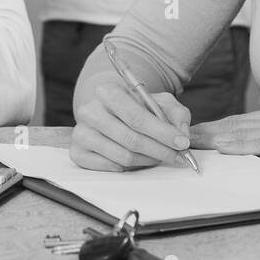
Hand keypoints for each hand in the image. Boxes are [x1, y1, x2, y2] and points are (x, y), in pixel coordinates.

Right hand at [70, 75, 192, 170]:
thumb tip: (181, 134)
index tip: (182, 143)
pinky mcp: (77, 152)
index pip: (136, 117)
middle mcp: (89, 111)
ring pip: (122, 157)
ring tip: (159, 157)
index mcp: (107, 91)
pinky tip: (138, 159)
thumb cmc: (137, 107)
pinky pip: (109, 167)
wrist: (109, 111)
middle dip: (160, 150)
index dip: (162, 132)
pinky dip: (128, 167)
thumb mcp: (159, 102)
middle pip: (130, 139)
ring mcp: (81, 133)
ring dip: (147, 160)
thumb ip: (176, 114)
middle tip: (178, 157)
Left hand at [190, 102, 259, 162]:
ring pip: (240, 131)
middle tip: (176, 135)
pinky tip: (222, 148)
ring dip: (212, 137)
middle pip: (232, 124)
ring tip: (187, 141)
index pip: (240, 122)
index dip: (215, 128)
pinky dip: (237, 144)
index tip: (193, 133)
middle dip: (204, 131)